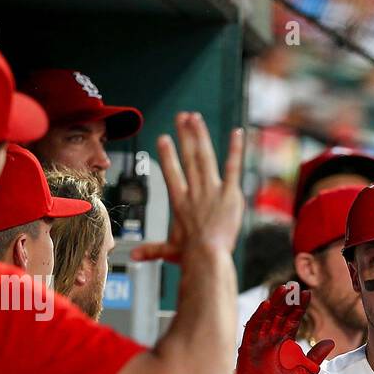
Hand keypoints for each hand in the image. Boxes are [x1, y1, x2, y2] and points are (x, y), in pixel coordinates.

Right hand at [131, 115, 245, 262]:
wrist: (206, 255)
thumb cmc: (190, 257)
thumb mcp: (170, 251)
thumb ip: (153, 250)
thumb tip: (135, 257)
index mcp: (180, 202)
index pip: (172, 173)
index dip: (168, 155)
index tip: (163, 138)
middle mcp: (194, 191)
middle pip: (188, 157)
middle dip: (185, 135)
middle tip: (182, 116)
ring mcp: (212, 190)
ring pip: (205, 156)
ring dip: (200, 135)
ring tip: (196, 118)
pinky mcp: (230, 193)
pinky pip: (233, 167)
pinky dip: (235, 149)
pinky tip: (237, 132)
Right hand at [234, 283, 334, 373]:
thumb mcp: (303, 371)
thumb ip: (315, 356)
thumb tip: (331, 342)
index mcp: (285, 341)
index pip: (293, 319)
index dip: (300, 306)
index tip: (308, 293)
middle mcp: (271, 337)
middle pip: (280, 313)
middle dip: (288, 299)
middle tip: (295, 285)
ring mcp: (259, 340)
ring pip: (267, 316)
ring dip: (275, 302)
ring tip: (283, 289)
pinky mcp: (248, 346)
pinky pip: (253, 327)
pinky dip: (259, 316)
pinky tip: (266, 305)